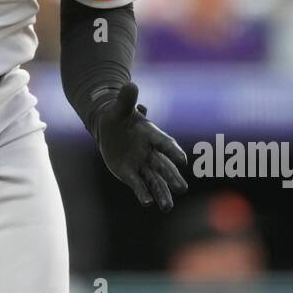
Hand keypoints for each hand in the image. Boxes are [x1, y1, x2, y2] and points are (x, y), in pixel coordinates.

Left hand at [91, 82, 188, 210]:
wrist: (109, 129)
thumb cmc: (118, 116)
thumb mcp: (119, 108)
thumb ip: (126, 99)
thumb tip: (131, 85)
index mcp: (151, 134)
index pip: (164, 143)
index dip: (173, 151)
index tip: (183, 159)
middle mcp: (150, 152)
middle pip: (163, 166)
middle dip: (172, 177)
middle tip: (182, 189)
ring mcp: (142, 164)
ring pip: (155, 180)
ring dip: (161, 193)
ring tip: (167, 207)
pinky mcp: (131, 174)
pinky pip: (138, 185)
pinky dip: (143, 194)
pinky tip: (147, 203)